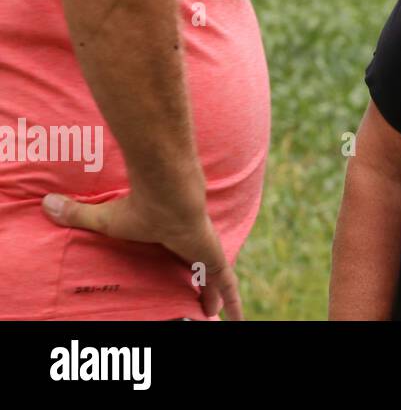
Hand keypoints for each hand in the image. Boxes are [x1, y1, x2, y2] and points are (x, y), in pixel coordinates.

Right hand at [42, 191, 242, 319]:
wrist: (168, 193)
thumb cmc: (139, 206)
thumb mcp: (105, 219)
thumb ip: (79, 215)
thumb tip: (47, 204)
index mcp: (172, 238)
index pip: (180, 257)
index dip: (183, 268)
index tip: (186, 279)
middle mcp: (193, 245)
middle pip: (200, 271)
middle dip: (203, 288)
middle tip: (206, 307)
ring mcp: (206, 252)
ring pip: (217, 281)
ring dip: (219, 297)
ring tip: (220, 316)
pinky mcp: (213, 259)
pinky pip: (227, 285)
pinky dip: (234, 302)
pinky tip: (239, 319)